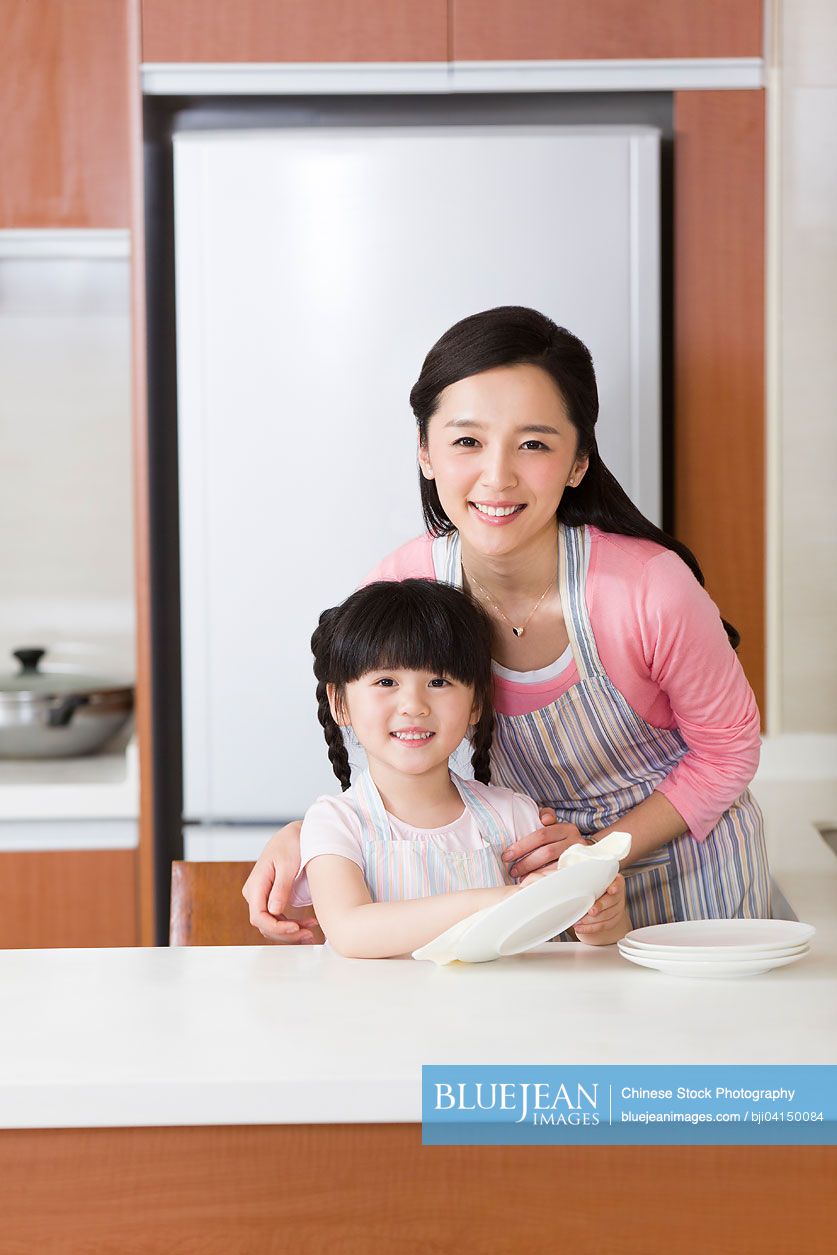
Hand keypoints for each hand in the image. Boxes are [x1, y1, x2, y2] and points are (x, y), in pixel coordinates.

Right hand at [241, 823, 318, 942]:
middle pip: (265, 924)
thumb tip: (274, 911)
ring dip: (291, 932)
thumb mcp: (288, 865)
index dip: (277, 928)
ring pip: (271, 925)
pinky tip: (307, 926)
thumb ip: (281, 888)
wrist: (292, 835)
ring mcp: (261, 897)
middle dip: (287, 933)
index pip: (259, 916)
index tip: (296, 928)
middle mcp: (254, 893)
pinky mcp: (270, 899)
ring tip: (311, 931)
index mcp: (255, 884)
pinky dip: (291, 925)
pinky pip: (277, 918)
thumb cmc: (290, 845)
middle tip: (309, 934)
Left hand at [502, 808, 588, 878]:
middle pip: (547, 852)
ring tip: (520, 879)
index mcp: (566, 828)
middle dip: (526, 862)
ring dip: (536, 873)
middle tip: (512, 871)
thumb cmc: (562, 838)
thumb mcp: (555, 824)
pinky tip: (535, 883)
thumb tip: (545, 818)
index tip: (507, 855)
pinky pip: (560, 876)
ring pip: (554, 866)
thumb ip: (546, 815)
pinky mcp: (580, 870)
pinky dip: (546, 879)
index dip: (522, 845)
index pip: (541, 835)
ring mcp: (579, 857)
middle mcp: (575, 841)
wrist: (586, 852)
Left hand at [573, 874, 629, 945]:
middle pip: (613, 901)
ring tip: (579, 921)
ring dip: (592, 920)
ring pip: (607, 916)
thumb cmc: (586, 885)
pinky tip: (580, 928)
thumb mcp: (581, 876)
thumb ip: (570, 875)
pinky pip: (603, 926)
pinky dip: (590, 928)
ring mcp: (616, 908)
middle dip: (600, 907)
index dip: (615, 886)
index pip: (618, 882)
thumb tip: (548, 874)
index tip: (611, 890)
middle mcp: (616, 894)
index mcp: (612, 880)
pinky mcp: (612, 919)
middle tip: (591, 910)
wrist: (592, 897)